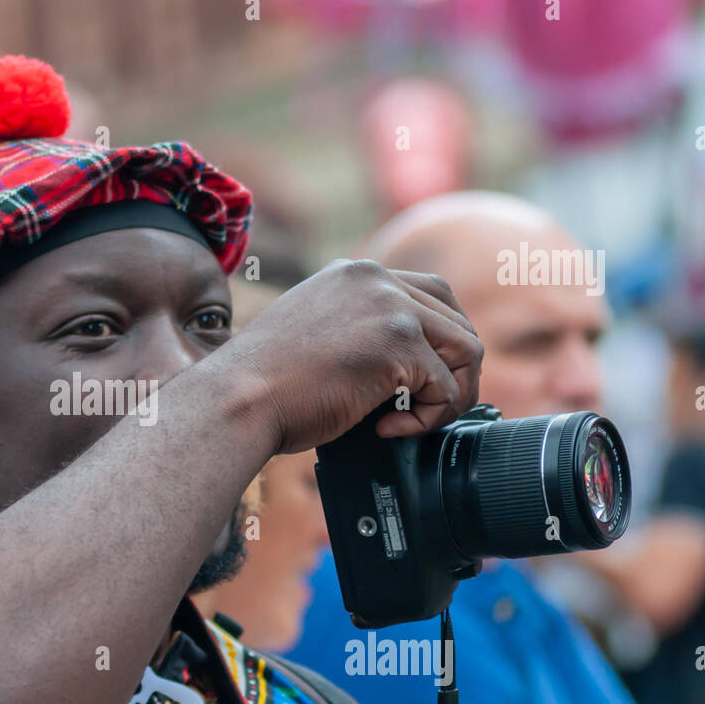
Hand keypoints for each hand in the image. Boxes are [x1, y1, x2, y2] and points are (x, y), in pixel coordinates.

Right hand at [219, 259, 483, 454]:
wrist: (237, 399)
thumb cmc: (261, 385)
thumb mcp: (311, 335)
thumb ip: (353, 330)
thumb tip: (398, 366)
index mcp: (353, 274)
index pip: (428, 295)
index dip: (434, 344)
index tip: (413, 382)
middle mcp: (376, 279)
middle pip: (456, 319)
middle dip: (452, 369)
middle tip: (422, 408)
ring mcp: (390, 307)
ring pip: (466, 351)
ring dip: (449, 396)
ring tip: (411, 421)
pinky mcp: (399, 343)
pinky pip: (447, 389)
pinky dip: (427, 419)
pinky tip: (386, 429)